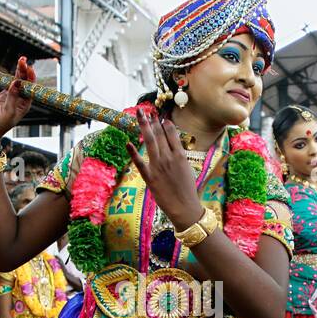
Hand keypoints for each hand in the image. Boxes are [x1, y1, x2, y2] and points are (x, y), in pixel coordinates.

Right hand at [0, 56, 34, 145]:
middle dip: (25, 71)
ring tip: (21, 60)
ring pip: (16, 81)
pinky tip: (12, 68)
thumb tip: (17, 83)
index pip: (31, 89)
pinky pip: (7, 83)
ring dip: (18, 71)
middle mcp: (20, 100)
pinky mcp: (2, 95)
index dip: (31, 78)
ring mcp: (11, 97)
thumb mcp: (7, 113)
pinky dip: (9, 76)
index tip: (29, 69)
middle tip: (23, 60)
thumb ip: (12, 98)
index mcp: (24, 105)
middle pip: (24, 83)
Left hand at [124, 108, 199, 227]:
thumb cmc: (188, 189)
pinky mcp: (149, 177)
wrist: (185, 207)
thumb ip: (178, 156)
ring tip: (140, 115)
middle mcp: (169, 158)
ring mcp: (158, 166)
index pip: (171, 134)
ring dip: (144, 126)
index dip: (165, 123)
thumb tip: (172, 146)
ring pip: (150, 142)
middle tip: (147, 110)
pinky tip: (128, 142)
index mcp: (180, 155)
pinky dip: (133, 152)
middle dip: (153, 121)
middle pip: (159, 134)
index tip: (161, 117)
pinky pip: (140, 162)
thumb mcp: (187, 169)